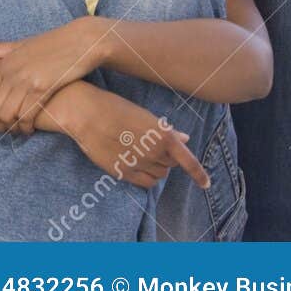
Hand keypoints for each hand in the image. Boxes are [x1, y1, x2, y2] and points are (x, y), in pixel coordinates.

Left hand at [0, 18, 107, 133]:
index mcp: (4, 63)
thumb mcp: (24, 44)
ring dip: (10, 128)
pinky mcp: (42, 88)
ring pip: (7, 115)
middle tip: (1, 133)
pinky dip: (26, 127)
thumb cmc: (54, 43)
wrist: (81, 40)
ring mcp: (26, 80)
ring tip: (17, 132)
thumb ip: (2, 48)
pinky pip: (26, 115)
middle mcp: (11, 72)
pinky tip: (30, 129)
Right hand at [65, 86, 209, 190]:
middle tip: (152, 146)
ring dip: (158, 167)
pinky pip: (145, 182)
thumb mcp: (143, 114)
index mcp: (162, 135)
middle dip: (167, 158)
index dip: (199, 174)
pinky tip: (139, 167)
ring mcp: (139, 164)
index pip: (187, 160)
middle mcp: (154, 152)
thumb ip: (165, 130)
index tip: (206, 184)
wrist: (85, 113)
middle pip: (171, 164)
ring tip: (143, 154)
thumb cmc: (114, 107)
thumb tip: (185, 139)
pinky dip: (148, 177)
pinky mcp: (123, 172)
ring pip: (160, 175)